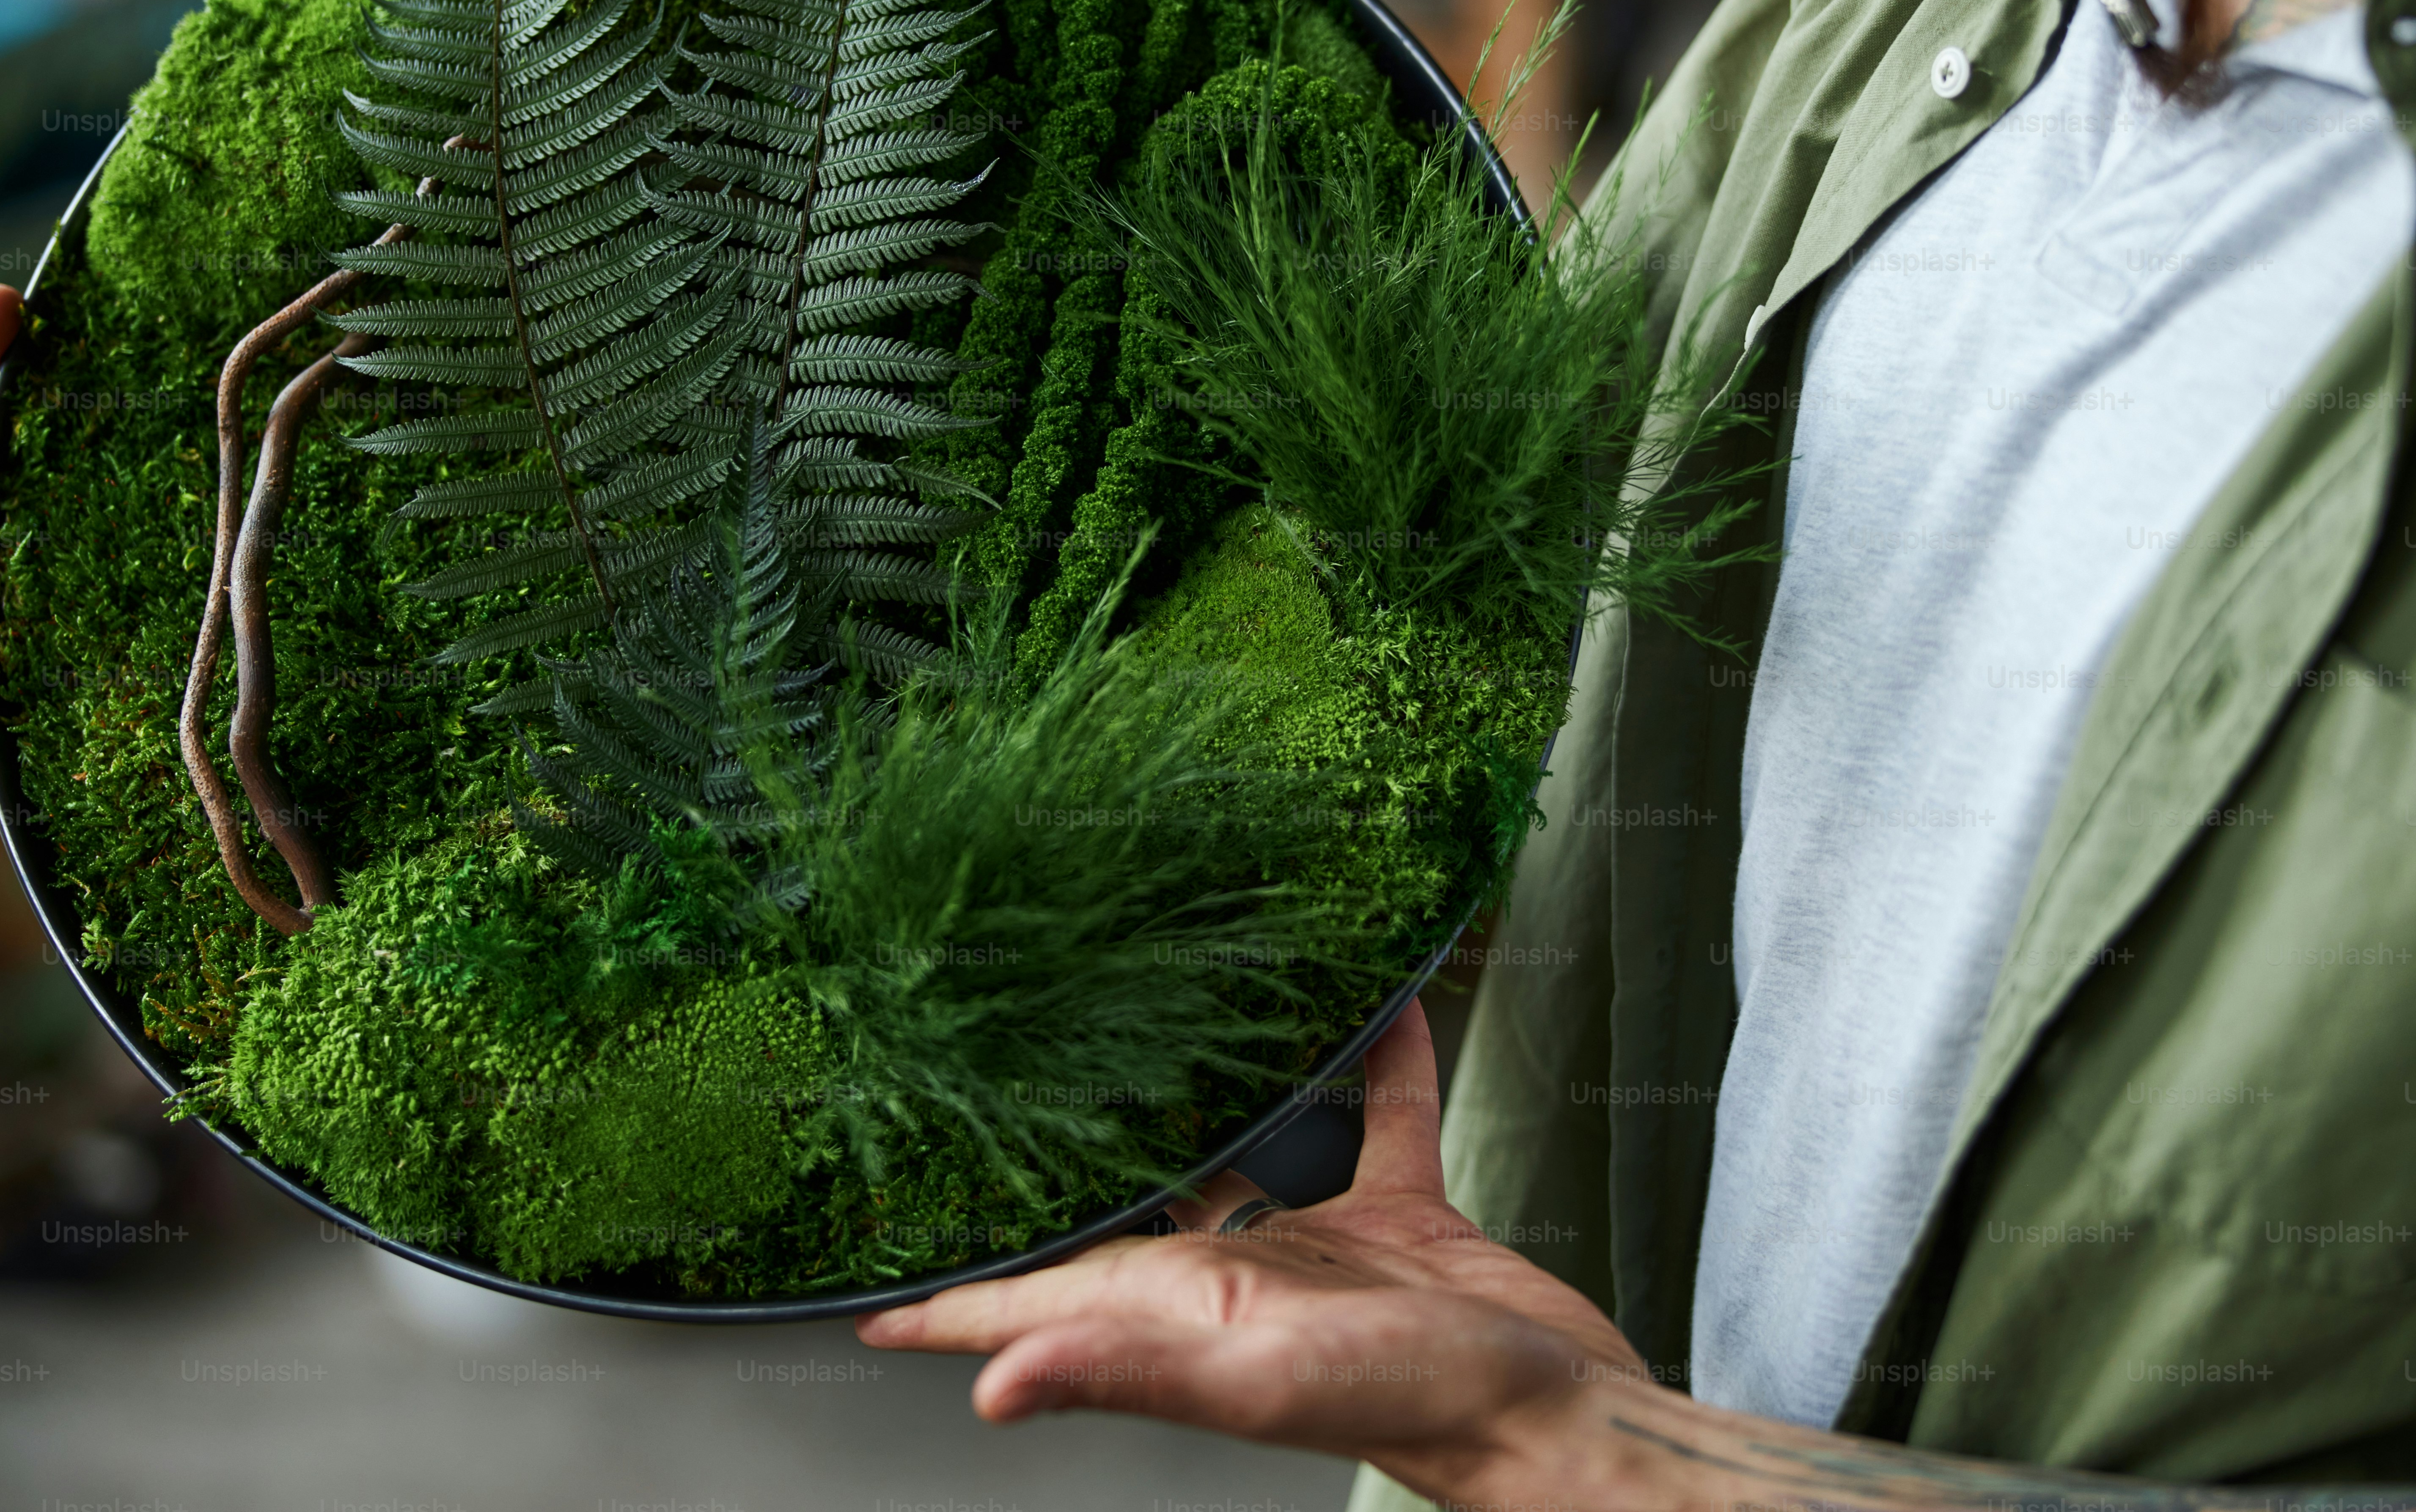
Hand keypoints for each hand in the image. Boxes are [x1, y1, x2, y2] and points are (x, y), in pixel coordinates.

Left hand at [857, 1004, 1646, 1503]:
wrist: (1554, 1411)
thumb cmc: (1415, 1403)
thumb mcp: (1258, 1382)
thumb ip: (1125, 1371)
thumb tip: (991, 1389)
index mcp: (1175, 1306)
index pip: (1028, 1302)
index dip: (942, 1299)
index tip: (861, 1286)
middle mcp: (1230, 1272)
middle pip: (1115, 1212)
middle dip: (1050, 1168)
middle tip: (982, 1096)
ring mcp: (1317, 1245)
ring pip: (1242, 1146)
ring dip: (1207, 1085)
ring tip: (1160, 1006)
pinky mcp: (1401, 1215)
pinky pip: (1377, 1117)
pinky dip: (1377, 1061)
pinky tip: (1378, 1003)